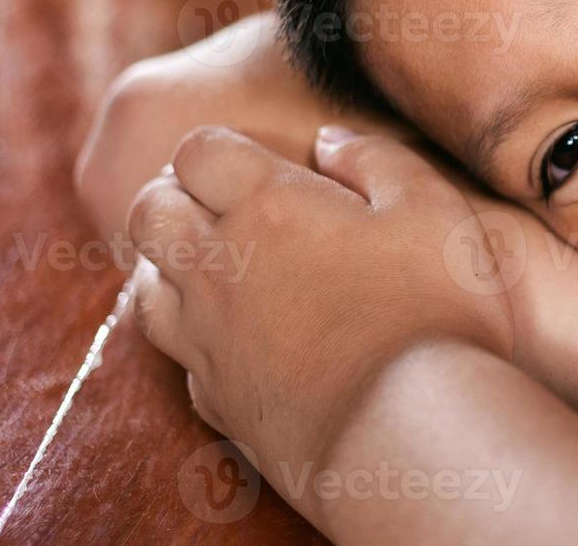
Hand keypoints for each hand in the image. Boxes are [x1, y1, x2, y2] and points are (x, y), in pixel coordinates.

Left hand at [127, 124, 516, 514]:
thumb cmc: (432, 313)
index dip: (220, 148)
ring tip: (211, 263)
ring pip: (145, 285)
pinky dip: (194, 338)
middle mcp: (220, 268)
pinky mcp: (217, 399)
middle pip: (151, 212)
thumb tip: (327, 142)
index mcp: (269, 207)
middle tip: (220, 202)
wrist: (411, 435)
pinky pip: (179, 356)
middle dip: (173, 194)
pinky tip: (233, 339)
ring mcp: (209, 339)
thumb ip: (377, 160)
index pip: (198, 152)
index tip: (255, 161)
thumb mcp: (432, 209)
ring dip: (168, 263)